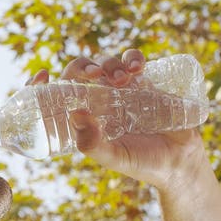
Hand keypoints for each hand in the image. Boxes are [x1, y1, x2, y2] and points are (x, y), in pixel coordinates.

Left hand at [27, 49, 205, 189]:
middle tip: (92, 75)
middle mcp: (98, 102)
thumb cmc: (142, 163)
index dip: (42, 85)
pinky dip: (132, 57)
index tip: (41, 75)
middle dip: (80, 67)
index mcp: (83, 120)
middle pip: (78, 73)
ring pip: (104, 62)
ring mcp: (120, 89)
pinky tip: (136, 67)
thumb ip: (93, 143)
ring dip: (108, 63)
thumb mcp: (114, 158)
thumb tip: (75, 114)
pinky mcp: (143, 81)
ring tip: (121, 79)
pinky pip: (132, 59)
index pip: (55, 97)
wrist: (179, 160)